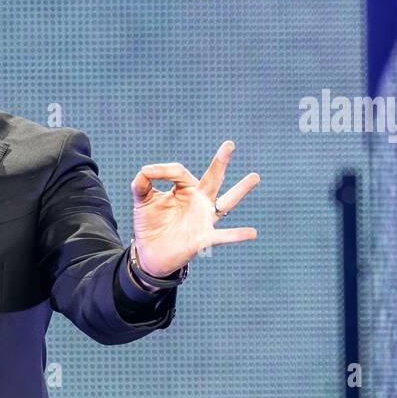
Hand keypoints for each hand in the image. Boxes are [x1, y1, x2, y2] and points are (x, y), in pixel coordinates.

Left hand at [129, 140, 259, 276]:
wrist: (149, 253)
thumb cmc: (150, 224)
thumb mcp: (143, 200)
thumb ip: (141, 184)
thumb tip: (144, 170)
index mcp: (185, 190)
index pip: (179, 172)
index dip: (163, 170)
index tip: (148, 172)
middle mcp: (199, 202)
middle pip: (212, 179)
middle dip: (219, 162)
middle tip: (229, 144)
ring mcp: (203, 219)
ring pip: (226, 203)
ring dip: (240, 190)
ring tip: (255, 177)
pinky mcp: (202, 238)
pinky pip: (222, 236)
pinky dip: (236, 235)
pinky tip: (252, 232)